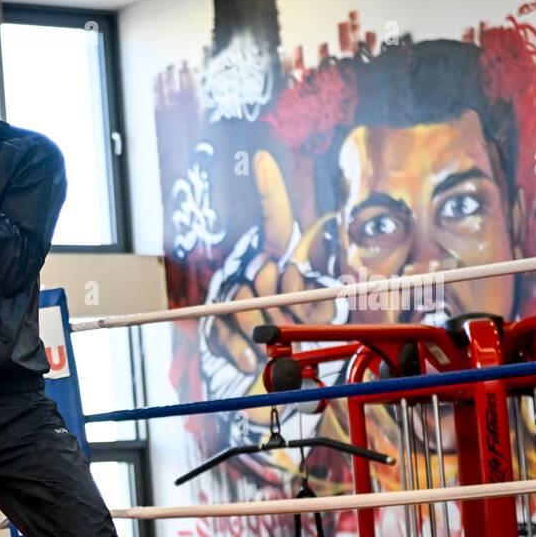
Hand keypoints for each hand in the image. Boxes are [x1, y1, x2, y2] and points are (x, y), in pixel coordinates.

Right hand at [207, 150, 336, 378]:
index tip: (262, 160)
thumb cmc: (297, 339)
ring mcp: (228, 300)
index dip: (269, 191)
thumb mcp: (319, 317)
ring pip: (244, 305)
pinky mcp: (213, 328)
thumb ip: (322, 306)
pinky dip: (239, 352)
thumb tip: (318, 302)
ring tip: (275, 346)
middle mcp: (247, 274)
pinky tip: (249, 362)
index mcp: (273, 263)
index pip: (274, 223)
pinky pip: (225, 335)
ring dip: (264, 330)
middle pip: (264, 273)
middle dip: (283, 300)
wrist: (263, 377)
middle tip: (293, 321)